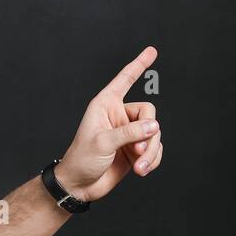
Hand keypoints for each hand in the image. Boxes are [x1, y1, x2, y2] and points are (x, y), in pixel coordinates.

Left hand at [55, 46, 162, 202]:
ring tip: (140, 167)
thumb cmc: (82, 159)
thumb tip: (154, 126)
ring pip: (154, 133)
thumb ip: (129, 133)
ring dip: (151, 152)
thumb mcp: (103, 143)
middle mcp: (119, 116)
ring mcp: (128, 133)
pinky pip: (155, 149)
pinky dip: (153, 160)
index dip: (138, 65)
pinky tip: (142, 170)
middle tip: (136, 151)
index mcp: (105, 105)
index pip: (125, 80)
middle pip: (149, 113)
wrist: (80, 185)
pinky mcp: (135, 149)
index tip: (152, 51)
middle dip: (148, 134)